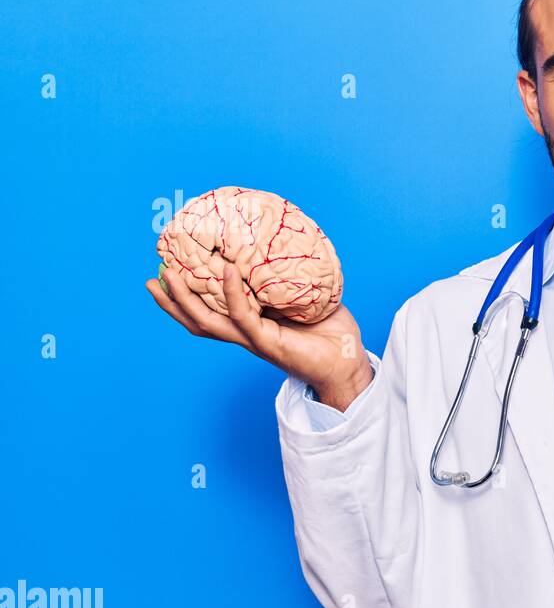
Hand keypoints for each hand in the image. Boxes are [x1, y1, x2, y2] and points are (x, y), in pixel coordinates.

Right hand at [145, 262, 371, 406]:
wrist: (349, 363)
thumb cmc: (332, 332)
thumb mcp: (307, 297)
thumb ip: (292, 276)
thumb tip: (287, 243)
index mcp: (251, 325)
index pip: (213, 311)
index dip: (189, 297)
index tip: (171, 271)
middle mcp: (246, 334)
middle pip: (198, 320)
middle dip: (172, 302)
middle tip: (152, 278)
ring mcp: (254, 339)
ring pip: (208, 322)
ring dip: (185, 300)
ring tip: (170, 274)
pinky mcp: (267, 342)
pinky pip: (243, 316)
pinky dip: (233, 294)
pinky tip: (227, 272)